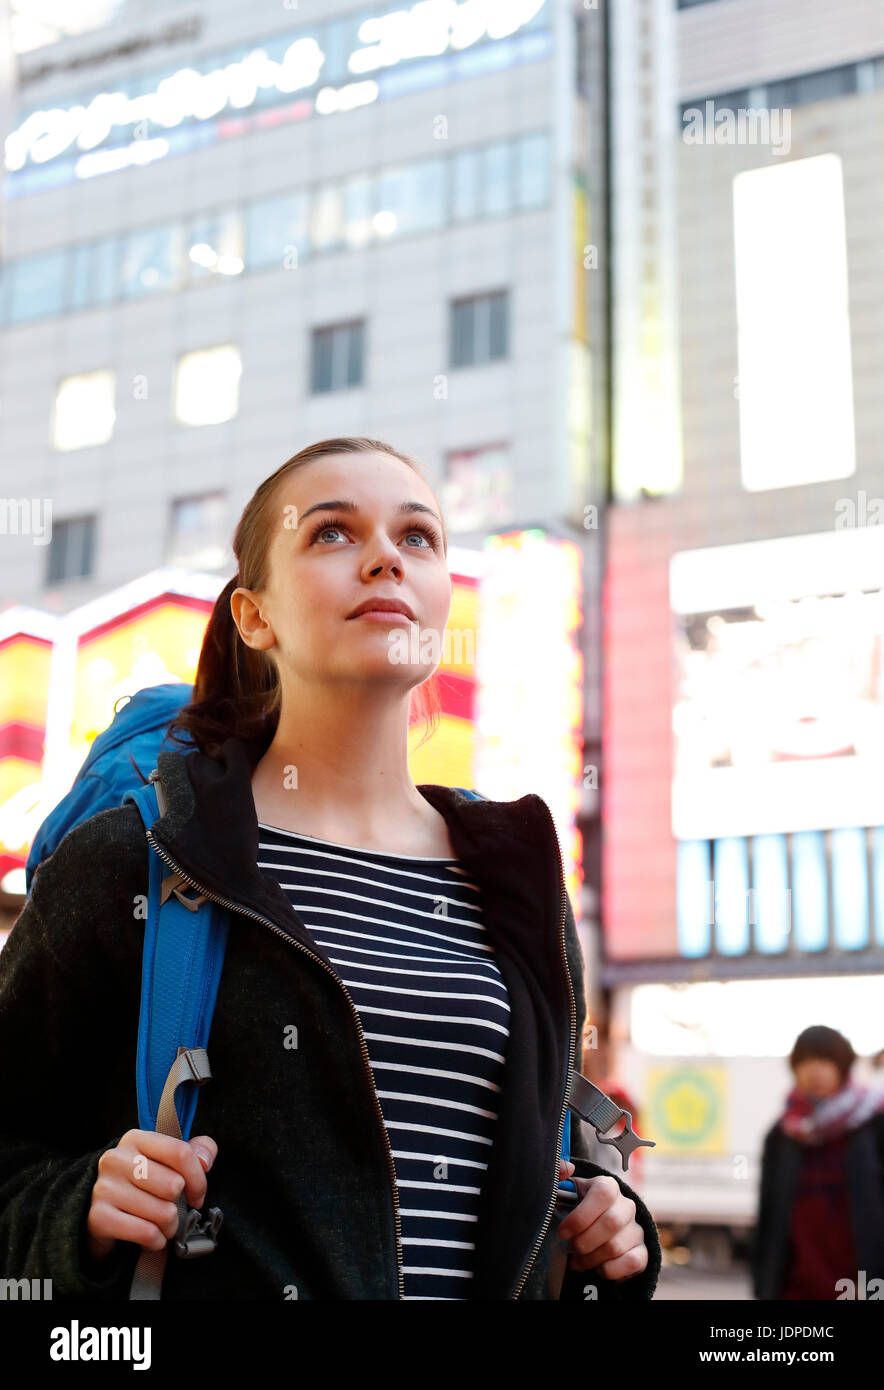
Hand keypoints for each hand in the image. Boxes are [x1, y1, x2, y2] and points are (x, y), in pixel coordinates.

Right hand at [87, 1131, 217, 1260]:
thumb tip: (205, 1161)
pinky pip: (146, 1233)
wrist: (100, 1210)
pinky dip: (156, 1241)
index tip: (196, 1195)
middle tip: (172, 1210)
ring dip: (169, 1226)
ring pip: (163, 1213)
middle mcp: (117, 1159)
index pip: (180, 1153)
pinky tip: (151, 1237)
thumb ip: (197, 1150)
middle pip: (173, 1185)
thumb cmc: (143, 1183)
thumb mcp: (168, 1160)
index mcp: (136, 1139)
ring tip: (161, 1224)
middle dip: (181, 1205)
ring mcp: (105, 1188)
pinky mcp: (98, 1217)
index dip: (198, 1178)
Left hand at [556, 1160, 647, 1281]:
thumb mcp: (566, 1193)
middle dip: (583, 1242)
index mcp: (607, 1186)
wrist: (596, 1228)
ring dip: (591, 1259)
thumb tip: (567, 1169)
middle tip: (569, 1249)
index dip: (580, 1216)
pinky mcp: (643, 1252)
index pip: (602, 1195)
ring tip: (577, 1260)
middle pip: (610, 1224)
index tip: (562, 1232)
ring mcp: (637, 1229)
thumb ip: (559, 1177)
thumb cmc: (577, 1210)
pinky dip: (609, 1270)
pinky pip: (631, 1263)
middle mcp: (627, 1205)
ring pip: (616, 1247)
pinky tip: (597, 1267)